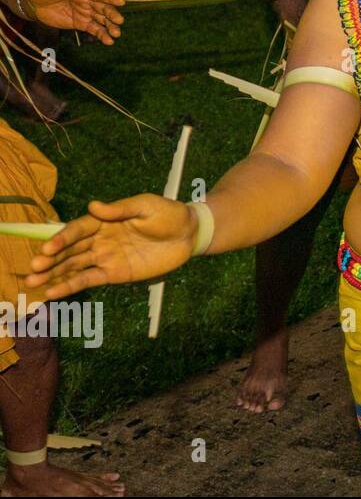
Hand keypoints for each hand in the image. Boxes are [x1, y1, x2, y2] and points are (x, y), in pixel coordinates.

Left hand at [22, 0, 123, 44]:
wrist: (36, 3)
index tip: (121, 2)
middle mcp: (87, 1)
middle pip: (103, 8)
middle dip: (112, 14)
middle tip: (120, 21)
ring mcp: (86, 13)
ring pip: (102, 20)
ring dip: (110, 26)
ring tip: (116, 34)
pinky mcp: (82, 24)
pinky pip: (95, 30)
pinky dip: (102, 35)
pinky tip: (109, 42)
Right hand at [25, 195, 195, 299]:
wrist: (189, 234)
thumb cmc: (168, 214)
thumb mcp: (147, 205)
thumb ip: (120, 209)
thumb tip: (93, 206)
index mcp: (104, 220)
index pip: (77, 229)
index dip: (62, 238)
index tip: (48, 248)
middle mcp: (99, 239)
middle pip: (70, 250)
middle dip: (50, 259)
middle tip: (33, 269)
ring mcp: (105, 257)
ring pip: (74, 266)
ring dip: (53, 274)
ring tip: (33, 284)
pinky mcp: (114, 273)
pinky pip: (89, 279)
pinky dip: (71, 286)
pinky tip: (53, 292)